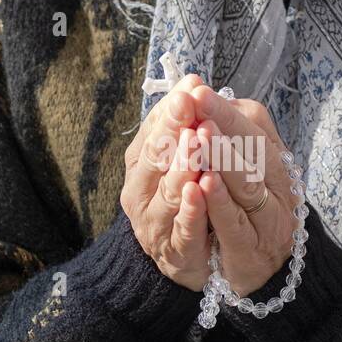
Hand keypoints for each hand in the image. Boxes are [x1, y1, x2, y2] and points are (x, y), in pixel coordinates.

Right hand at [120, 73, 212, 291]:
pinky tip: (200, 189)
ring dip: (184, 165)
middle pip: (155, 156)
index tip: (191, 86)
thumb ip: (186, 125)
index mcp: (143, 162)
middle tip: (190, 103)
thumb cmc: (188, 200)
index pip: (153, 130)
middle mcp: (141, 191)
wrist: (193, 261)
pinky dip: (191, 209)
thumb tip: (192, 81)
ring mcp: (155, 223)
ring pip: (168, 191)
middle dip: (173, 128)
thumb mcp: (185, 158)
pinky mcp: (176, 253)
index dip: (172, 108)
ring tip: (198, 140)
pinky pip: (183, 229)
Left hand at [188, 85, 299, 296]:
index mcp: (274, 159)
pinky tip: (203, 185)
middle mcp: (277, 186)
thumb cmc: (247, 211)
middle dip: (222, 123)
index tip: (196, 88)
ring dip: (223, 158)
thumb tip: (199, 90)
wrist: (263, 273)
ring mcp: (268, 220)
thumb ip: (229, 132)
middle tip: (196, 101)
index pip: (253, 126)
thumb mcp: (246, 168)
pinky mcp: (253, 251)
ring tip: (199, 135)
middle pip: (253, 149)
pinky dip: (221, 205)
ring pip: (247, 185)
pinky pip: (237, 226)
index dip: (224, 108)